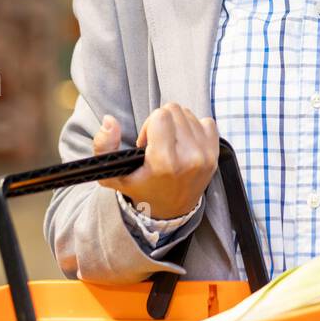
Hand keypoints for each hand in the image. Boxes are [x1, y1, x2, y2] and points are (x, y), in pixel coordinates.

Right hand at [95, 104, 219, 218]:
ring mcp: (206, 156)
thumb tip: (110, 120)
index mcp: (165, 162)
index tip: (146, 143)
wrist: (171, 210)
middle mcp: (190, 158)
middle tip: (157, 144)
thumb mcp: (113, 175)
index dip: (148, 125)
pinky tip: (185, 144)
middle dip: (162, 123)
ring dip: (177, 125)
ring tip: (170, 145)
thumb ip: (104, 146)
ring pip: (189, 114)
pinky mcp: (215, 154)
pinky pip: (206, 121)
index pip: (161, 115)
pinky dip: (194, 129)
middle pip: (175, 110)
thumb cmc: (141, 188)